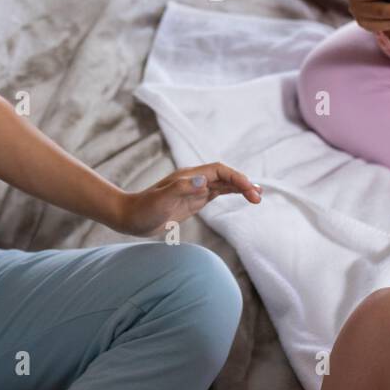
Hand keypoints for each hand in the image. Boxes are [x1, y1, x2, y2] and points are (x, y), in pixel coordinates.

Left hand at [116, 162, 260, 236]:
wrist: (131, 218)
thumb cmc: (144, 210)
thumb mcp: (161, 200)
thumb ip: (182, 189)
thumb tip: (204, 180)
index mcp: (189, 176)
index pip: (219, 171)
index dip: (235, 177)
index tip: (248, 189)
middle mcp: (194, 180)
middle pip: (225, 177)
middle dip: (243, 184)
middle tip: (258, 197)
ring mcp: (195, 190)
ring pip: (224, 185)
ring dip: (241, 188)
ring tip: (258, 195)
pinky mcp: (194, 201)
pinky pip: (217, 193)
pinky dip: (231, 193)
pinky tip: (242, 196)